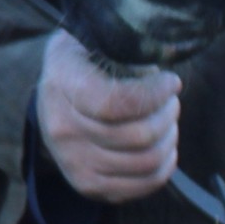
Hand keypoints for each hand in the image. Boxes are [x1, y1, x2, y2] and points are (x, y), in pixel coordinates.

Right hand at [33, 33, 177, 202]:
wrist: (54, 97)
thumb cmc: (86, 61)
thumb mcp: (94, 37)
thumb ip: (124, 43)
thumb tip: (166, 53)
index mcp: (62, 82)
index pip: (115, 103)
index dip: (154, 94)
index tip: (171, 82)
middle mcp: (60, 127)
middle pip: (137, 136)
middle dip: (167, 114)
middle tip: (171, 100)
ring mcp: (72, 161)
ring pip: (144, 162)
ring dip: (168, 138)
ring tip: (167, 120)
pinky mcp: (87, 184)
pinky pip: (141, 186)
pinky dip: (164, 167)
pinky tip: (165, 146)